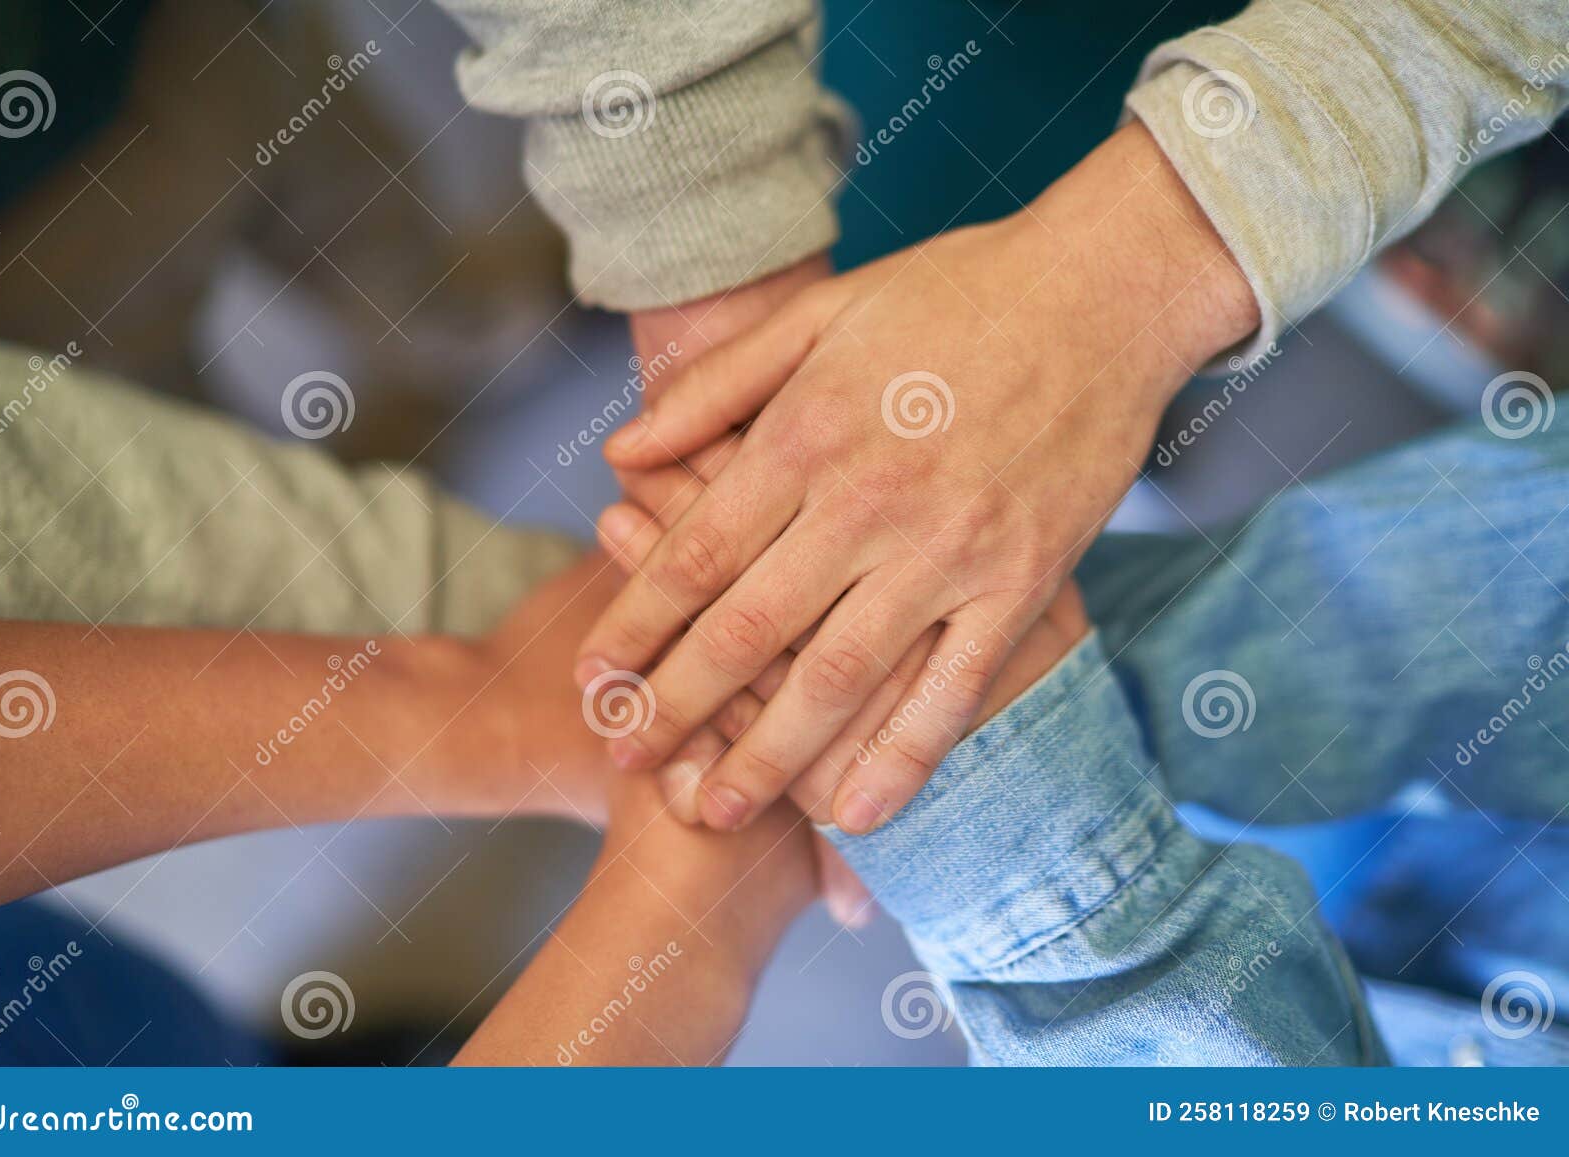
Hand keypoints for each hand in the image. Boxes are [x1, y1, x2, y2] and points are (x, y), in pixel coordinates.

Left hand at [581, 122, 1258, 834]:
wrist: (1106, 289)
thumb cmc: (954, 294)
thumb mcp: (820, 313)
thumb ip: (714, 386)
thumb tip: (619, 453)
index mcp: (807, 433)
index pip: (695, 556)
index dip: (632, 626)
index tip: (591, 680)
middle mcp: (867, 503)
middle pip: (747, 630)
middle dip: (675, 706)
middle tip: (626, 758)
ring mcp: (949, 550)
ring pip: (837, 677)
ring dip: (768, 756)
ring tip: (714, 811)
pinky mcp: (1022, 581)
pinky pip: (954, 688)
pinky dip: (904, 758)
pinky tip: (854, 814)